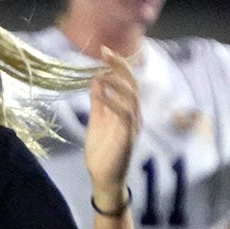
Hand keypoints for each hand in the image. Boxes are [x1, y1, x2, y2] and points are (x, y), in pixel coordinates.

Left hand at [82, 52, 140, 211]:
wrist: (105, 177)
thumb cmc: (103, 151)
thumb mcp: (98, 120)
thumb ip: (99, 101)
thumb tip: (96, 79)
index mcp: (126, 110)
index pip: (126, 82)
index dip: (117, 66)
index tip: (104, 51)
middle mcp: (133, 114)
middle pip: (132, 84)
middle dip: (120, 67)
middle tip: (106, 52)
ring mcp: (132, 125)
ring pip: (131, 97)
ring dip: (118, 82)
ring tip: (103, 71)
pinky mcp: (127, 136)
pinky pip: (125, 115)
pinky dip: (114, 102)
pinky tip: (101, 93)